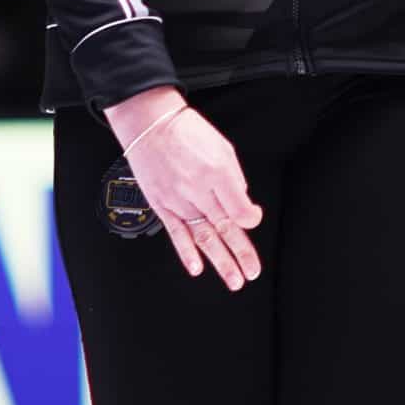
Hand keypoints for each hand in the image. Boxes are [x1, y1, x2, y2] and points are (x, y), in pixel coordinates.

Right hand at [102, 87, 263, 289]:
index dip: (251, 219)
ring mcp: (178, 200)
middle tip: (252, 273)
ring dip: (220, 262)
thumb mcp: (223, 148)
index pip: (240, 209)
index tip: (253, 220)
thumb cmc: (187, 131)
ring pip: (203, 237)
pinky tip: (196, 268)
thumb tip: (241, 203)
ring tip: (233, 279)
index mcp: (218, 172)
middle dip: (241, 254)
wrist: (151, 125)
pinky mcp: (162, 205)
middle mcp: (198, 189)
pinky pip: (176, 233)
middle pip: (225, 228)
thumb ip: (234, 179)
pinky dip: (186, 253)